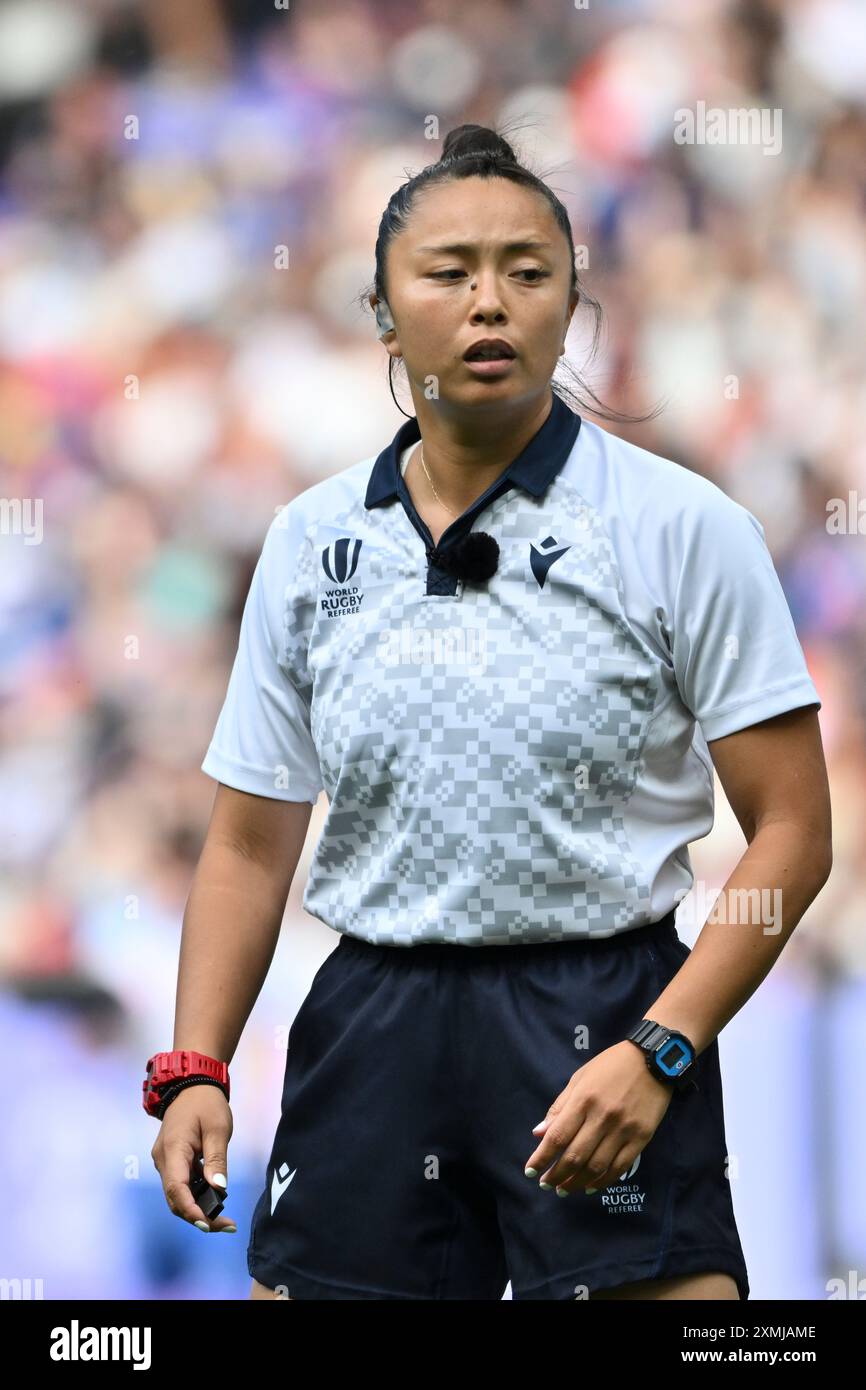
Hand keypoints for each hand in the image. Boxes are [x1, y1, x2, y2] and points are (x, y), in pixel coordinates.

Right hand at [151, 1085, 237, 1231]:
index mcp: (173, 1150)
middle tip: (226, 1226)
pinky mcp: (171, 1161)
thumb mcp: (218, 1128)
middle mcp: (163, 1160)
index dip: (191, 1210)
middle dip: (198, 1216)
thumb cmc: (207, 1104)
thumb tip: (219, 1189)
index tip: (210, 1225)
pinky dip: (196, 1195)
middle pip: (176, 1198)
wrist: (191, 1085)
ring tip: (224, 1219)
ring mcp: (165, 1161)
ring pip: (177, 1194)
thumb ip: (217, 1159)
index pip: (177, 1189)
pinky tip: (214, 1199)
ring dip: (198, 1208)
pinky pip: (180, 1184)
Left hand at [525, 1041, 673, 1194]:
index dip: (542, 1158)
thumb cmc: (611, 1066)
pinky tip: (590, 1187)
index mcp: (584, 1100)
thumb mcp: (580, 1078)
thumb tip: (539, 1134)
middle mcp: (602, 1117)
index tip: (530, 1171)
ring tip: (564, 1189)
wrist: (654, 1060)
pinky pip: (619, 1168)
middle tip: (546, 1185)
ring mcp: (624, 1130)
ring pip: (596, 1167)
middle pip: (575, 1156)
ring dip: (577, 1183)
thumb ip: (559, 1107)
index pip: (557, 1137)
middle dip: (556, 1175)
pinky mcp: (641, 1138)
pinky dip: (603, 1182)